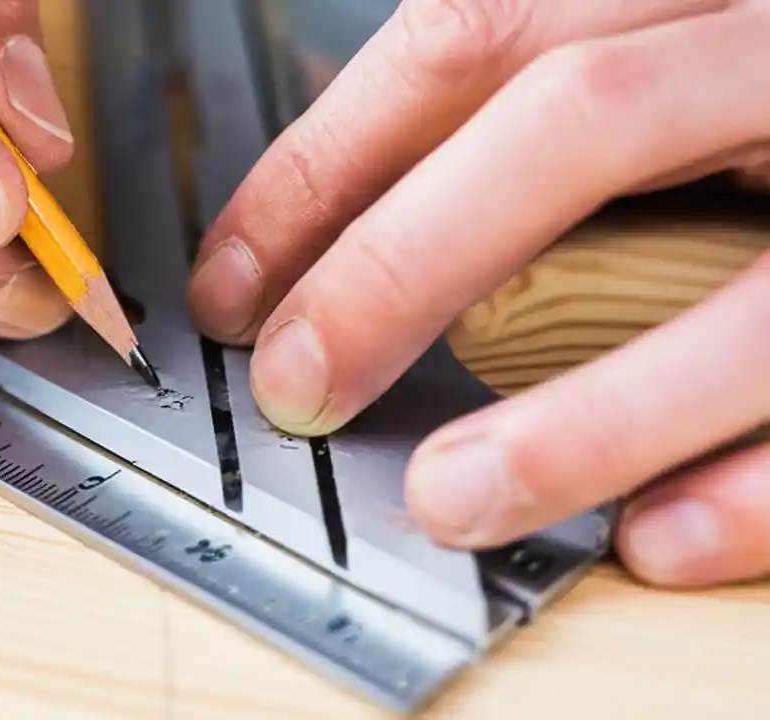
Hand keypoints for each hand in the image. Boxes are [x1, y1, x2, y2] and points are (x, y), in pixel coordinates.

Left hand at [188, 0, 769, 586]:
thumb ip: (552, 97)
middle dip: (401, 262)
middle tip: (296, 382)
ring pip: (753, 293)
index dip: (325, 165)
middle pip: (578, 122)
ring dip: (580, 415)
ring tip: (449, 496)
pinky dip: (762, 487)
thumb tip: (355, 230)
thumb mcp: (672, 51)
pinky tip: (651, 540)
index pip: (469, 36)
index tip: (233, 278)